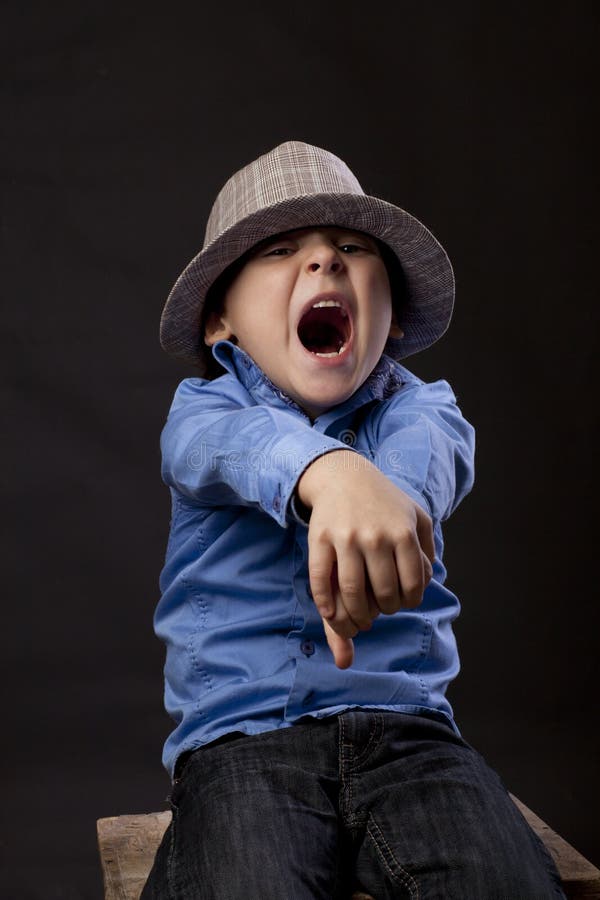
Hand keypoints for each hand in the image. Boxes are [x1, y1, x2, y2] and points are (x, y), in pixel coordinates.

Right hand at [297, 450, 433, 667]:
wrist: (344, 475)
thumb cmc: (384, 501)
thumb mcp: (416, 516)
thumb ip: (427, 549)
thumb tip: (426, 582)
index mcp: (403, 534)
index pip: (411, 587)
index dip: (408, 602)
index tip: (401, 603)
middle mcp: (376, 537)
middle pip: (383, 594)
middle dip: (384, 610)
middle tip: (380, 611)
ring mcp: (346, 538)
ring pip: (352, 592)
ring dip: (357, 615)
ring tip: (360, 618)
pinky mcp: (320, 538)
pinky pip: (320, 579)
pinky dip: (324, 603)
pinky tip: (329, 613)